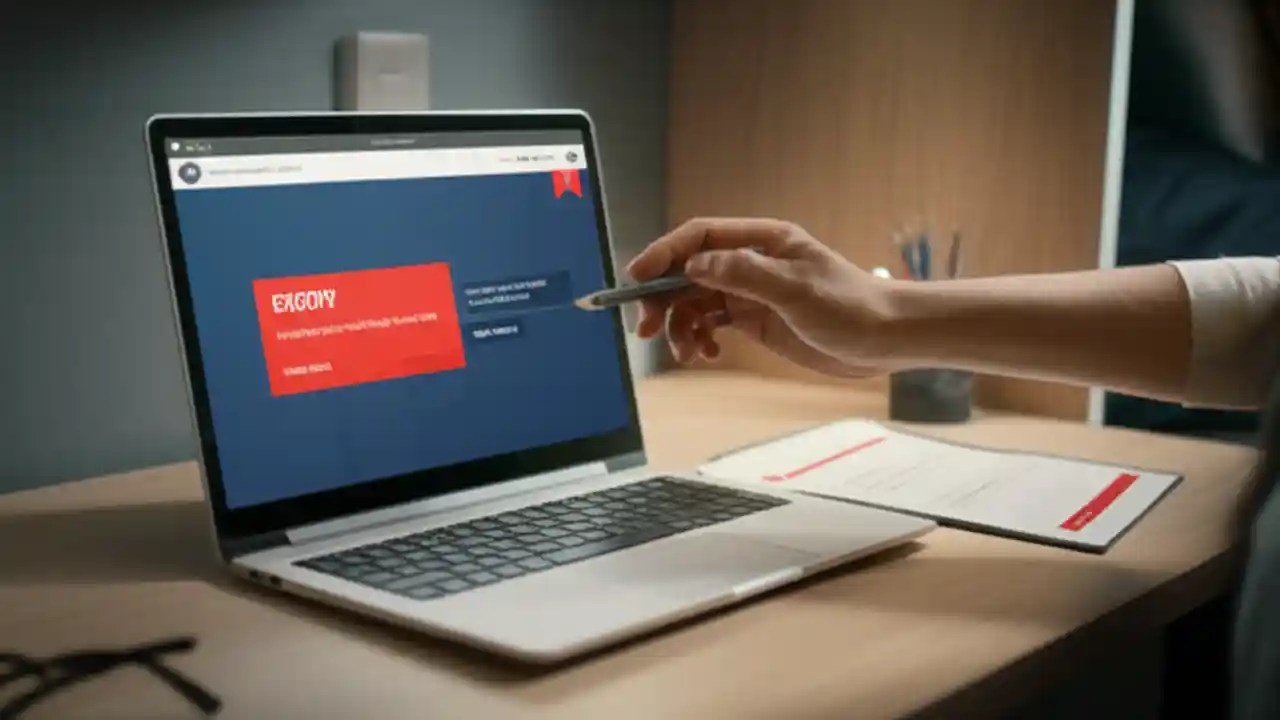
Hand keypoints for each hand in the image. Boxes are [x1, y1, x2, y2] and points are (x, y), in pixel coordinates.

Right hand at [627, 218, 895, 377]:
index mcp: (762, 241)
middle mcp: (751, 262)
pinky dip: (699, 338)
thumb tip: (694, 264)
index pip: (700, 237)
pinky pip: (711, 324)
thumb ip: (743, 273)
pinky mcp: (756, 320)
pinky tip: (705, 354)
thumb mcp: (795, 288)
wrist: (887, 340)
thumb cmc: (850, 307)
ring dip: (680, 325)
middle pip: (689, 271)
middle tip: (646, 329)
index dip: (663, 253)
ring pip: (696, 301)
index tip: (637, 278)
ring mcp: (752, 292)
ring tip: (685, 352)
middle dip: (663, 298)